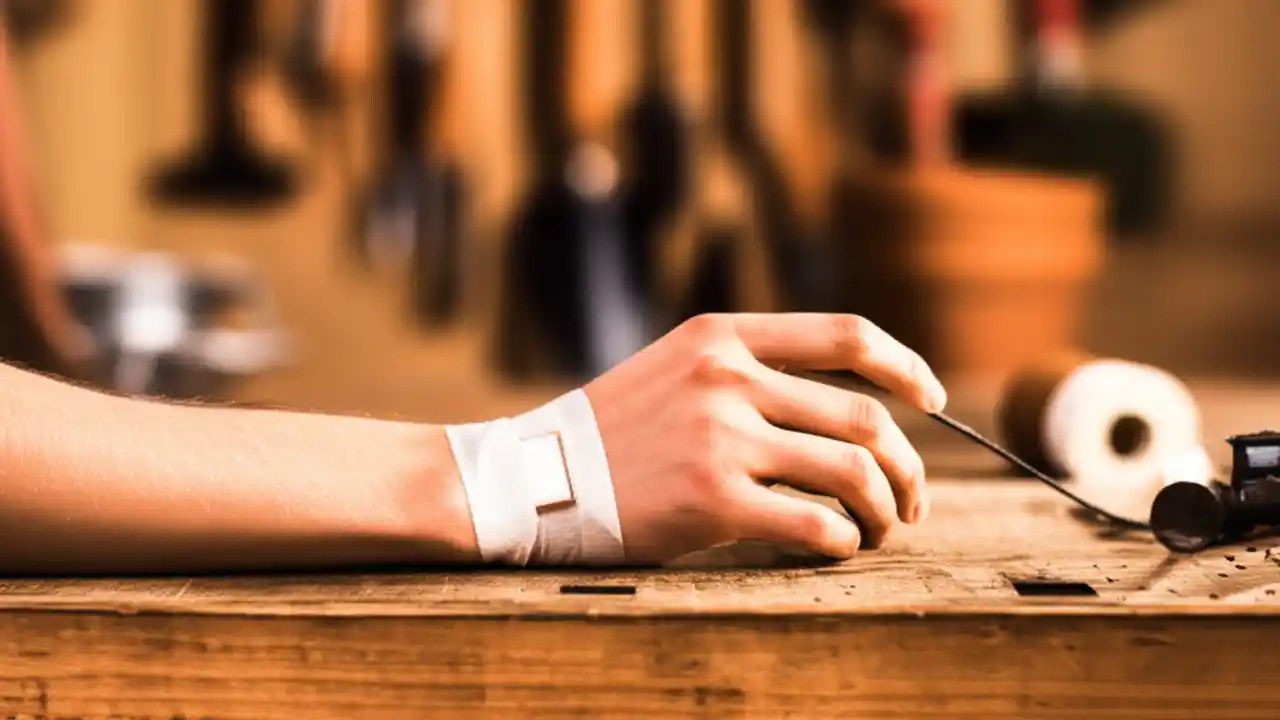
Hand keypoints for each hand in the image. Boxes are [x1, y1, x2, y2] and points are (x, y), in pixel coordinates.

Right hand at [586, 313, 946, 563]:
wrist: (530, 479)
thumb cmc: (610, 432)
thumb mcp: (675, 368)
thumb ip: (747, 369)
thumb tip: (840, 404)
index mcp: (722, 336)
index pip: (847, 336)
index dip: (906, 368)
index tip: (932, 400)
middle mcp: (727, 378)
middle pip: (865, 417)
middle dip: (909, 466)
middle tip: (914, 500)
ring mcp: (720, 438)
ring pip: (853, 471)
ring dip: (885, 509)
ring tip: (880, 530)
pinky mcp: (710, 501)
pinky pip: (815, 524)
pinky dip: (843, 543)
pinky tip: (836, 549)